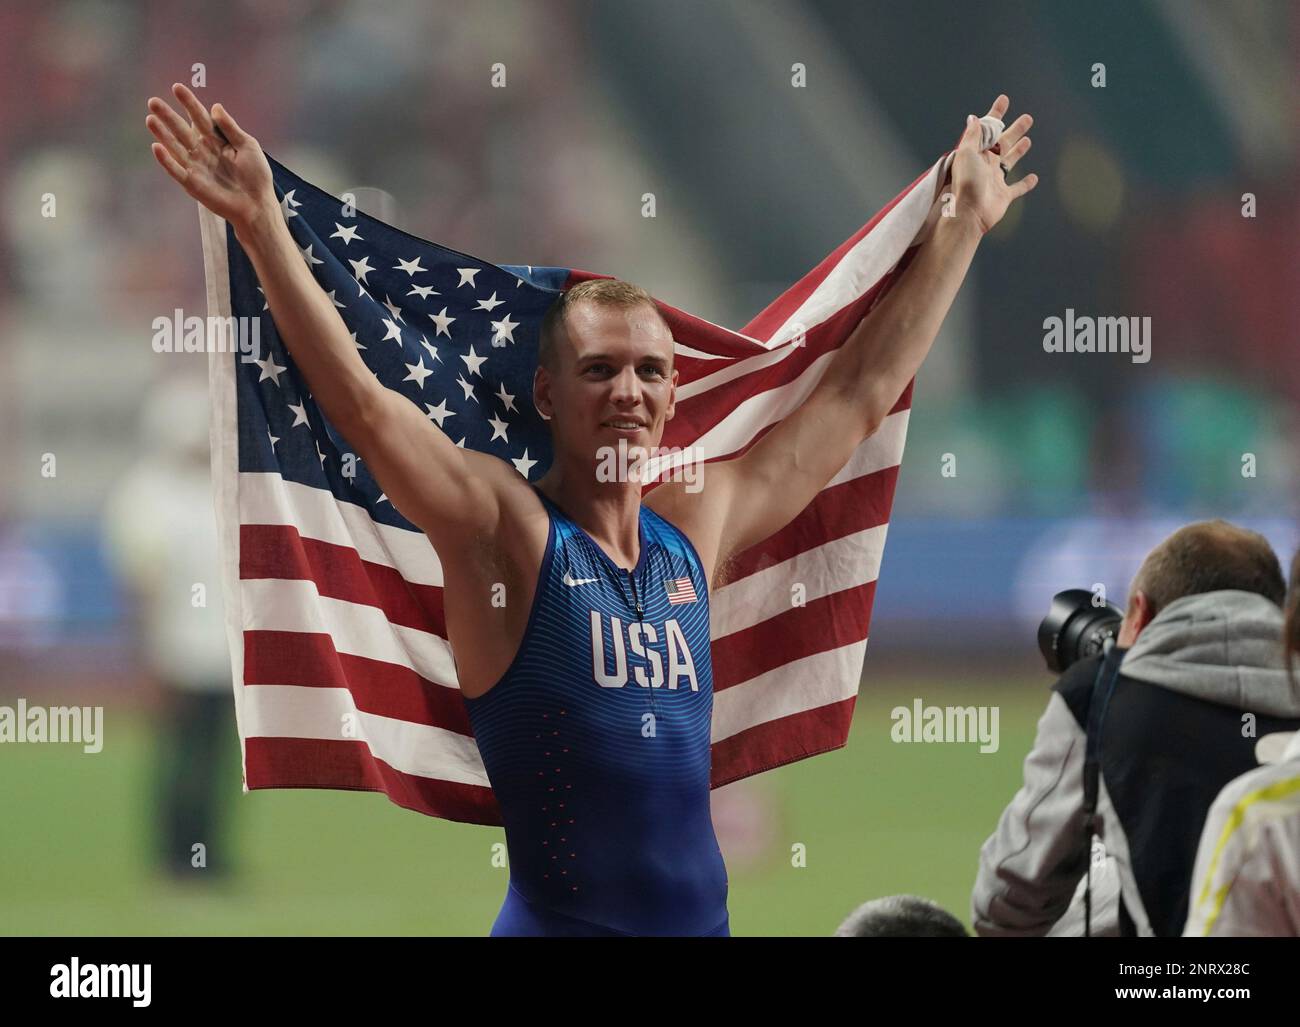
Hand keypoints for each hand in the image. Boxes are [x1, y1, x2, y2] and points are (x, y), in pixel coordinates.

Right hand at [145, 83, 275, 234]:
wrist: (257, 204)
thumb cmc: (256, 175)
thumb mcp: (248, 146)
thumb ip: (230, 128)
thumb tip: (215, 106)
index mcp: (216, 140)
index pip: (199, 117)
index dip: (188, 103)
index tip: (177, 87)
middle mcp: (202, 151)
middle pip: (182, 130)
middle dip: (168, 116)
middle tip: (153, 101)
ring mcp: (196, 166)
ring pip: (175, 147)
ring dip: (162, 134)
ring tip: (150, 119)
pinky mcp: (192, 184)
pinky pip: (176, 170)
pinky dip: (167, 160)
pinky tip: (157, 147)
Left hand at [950, 93, 1038, 234]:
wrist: (970, 213)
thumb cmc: (966, 182)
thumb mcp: (966, 153)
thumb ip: (972, 135)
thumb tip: (973, 118)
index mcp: (977, 153)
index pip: (988, 129)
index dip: (996, 114)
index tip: (1003, 100)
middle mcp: (987, 164)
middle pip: (1004, 143)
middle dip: (1015, 130)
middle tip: (1027, 118)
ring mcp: (996, 180)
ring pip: (1010, 161)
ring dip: (1019, 150)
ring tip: (1028, 140)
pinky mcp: (1004, 195)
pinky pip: (1017, 188)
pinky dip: (1026, 184)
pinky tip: (1034, 177)